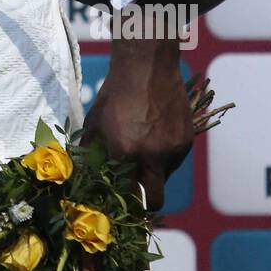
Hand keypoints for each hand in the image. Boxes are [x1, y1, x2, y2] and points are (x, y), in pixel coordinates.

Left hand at [81, 55, 193, 211]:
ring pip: (165, 179)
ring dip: (154, 175)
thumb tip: (83, 174)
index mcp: (126, 152)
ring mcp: (173, 149)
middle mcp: (152, 155)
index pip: (125, 194)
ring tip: (143, 153)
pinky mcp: (186, 141)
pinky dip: (165, 159)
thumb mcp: (95, 123)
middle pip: (153, 199)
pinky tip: (155, 140)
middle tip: (136, 196)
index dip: (121, 201)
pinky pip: (176, 161)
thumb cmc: (115, 94)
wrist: (147, 67)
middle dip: (144, 204)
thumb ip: (90, 151)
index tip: (118, 203)